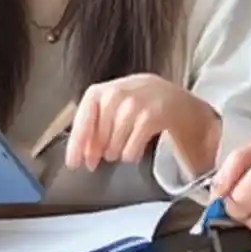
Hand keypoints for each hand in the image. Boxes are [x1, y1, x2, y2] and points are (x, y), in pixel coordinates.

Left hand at [65, 74, 216, 171]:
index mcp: (103, 89)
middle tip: (98, 160)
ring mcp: (137, 103)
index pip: (84, 115)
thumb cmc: (139, 105)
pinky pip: (132, 147)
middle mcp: (119, 92)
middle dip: (97, 150)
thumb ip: (96, 123)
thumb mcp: (114, 105)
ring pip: (114, 141)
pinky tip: (132, 152)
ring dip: (114, 152)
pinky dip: (130, 154)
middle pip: (99, 132)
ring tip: (117, 152)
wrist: (177, 101)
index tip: (73, 162)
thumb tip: (80, 152)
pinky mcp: (153, 116)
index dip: (77, 141)